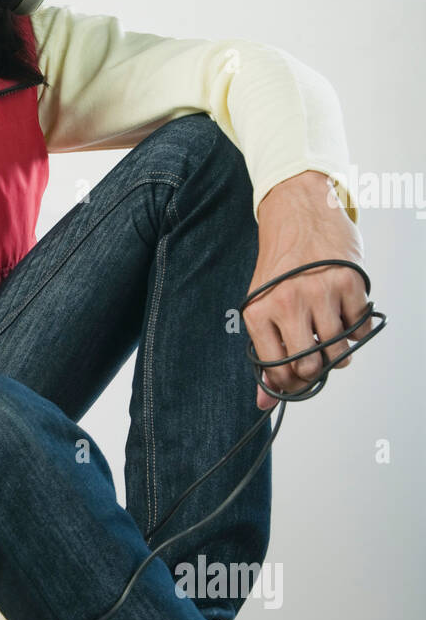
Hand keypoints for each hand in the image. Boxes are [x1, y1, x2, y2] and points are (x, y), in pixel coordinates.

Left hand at [244, 171, 369, 408]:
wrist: (299, 213)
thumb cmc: (279, 267)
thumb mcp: (259, 306)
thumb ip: (264, 355)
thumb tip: (265, 405)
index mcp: (259, 312)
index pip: (278, 372)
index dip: (290, 386)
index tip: (297, 382)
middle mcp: (289, 302)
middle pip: (310, 367)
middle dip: (315, 372)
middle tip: (316, 358)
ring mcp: (321, 292)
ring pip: (338, 353)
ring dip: (338, 354)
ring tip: (329, 337)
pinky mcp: (350, 282)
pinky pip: (360, 330)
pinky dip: (355, 331)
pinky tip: (343, 315)